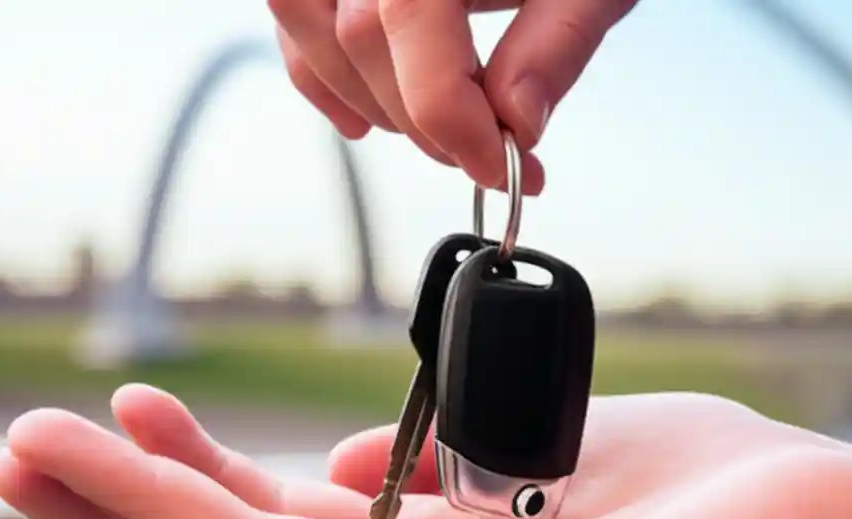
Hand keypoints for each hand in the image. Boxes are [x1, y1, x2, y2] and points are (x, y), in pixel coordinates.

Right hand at [269, 0, 638, 194]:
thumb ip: (556, 40)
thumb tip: (518, 120)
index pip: (408, 23)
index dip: (451, 117)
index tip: (499, 165)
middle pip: (361, 39)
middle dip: (425, 120)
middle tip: (487, 150)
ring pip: (315, 34)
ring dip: (374, 105)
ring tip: (438, 130)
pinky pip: (295, 21)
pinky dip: (326, 79)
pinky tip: (369, 120)